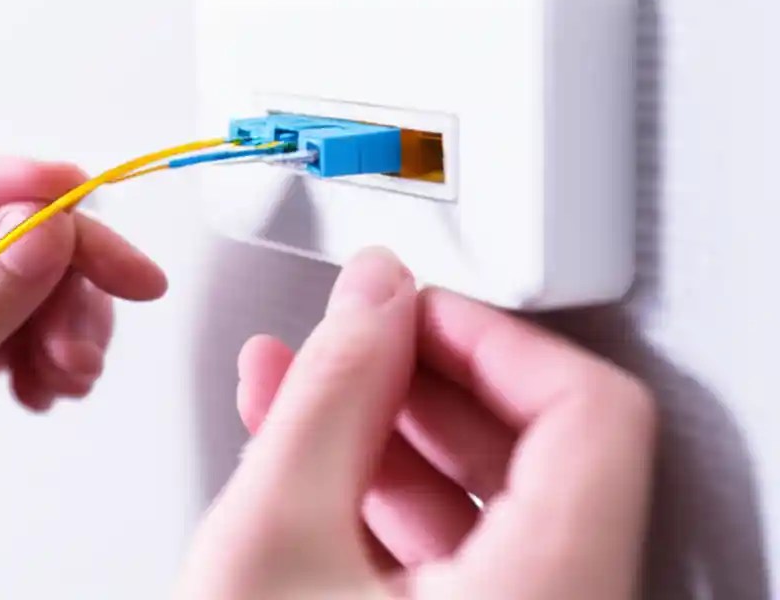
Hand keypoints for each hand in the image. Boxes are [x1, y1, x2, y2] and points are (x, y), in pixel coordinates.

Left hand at [0, 158, 166, 598]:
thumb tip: (42, 231)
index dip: (3, 184)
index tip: (79, 193)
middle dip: (54, 265)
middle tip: (117, 297)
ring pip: (11, 277)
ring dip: (61, 313)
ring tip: (70, 374)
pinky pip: (16, 326)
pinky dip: (50, 349)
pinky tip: (48, 389)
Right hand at [178, 248, 656, 598]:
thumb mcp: (274, 534)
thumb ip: (328, 394)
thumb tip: (368, 293)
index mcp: (550, 588)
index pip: (588, 410)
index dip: (492, 335)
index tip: (414, 309)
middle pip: (536, 447)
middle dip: (420, 374)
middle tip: (354, 338)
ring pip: (481, 499)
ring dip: (382, 428)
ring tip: (298, 387)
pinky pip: (448, 550)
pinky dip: (375, 493)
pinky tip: (298, 456)